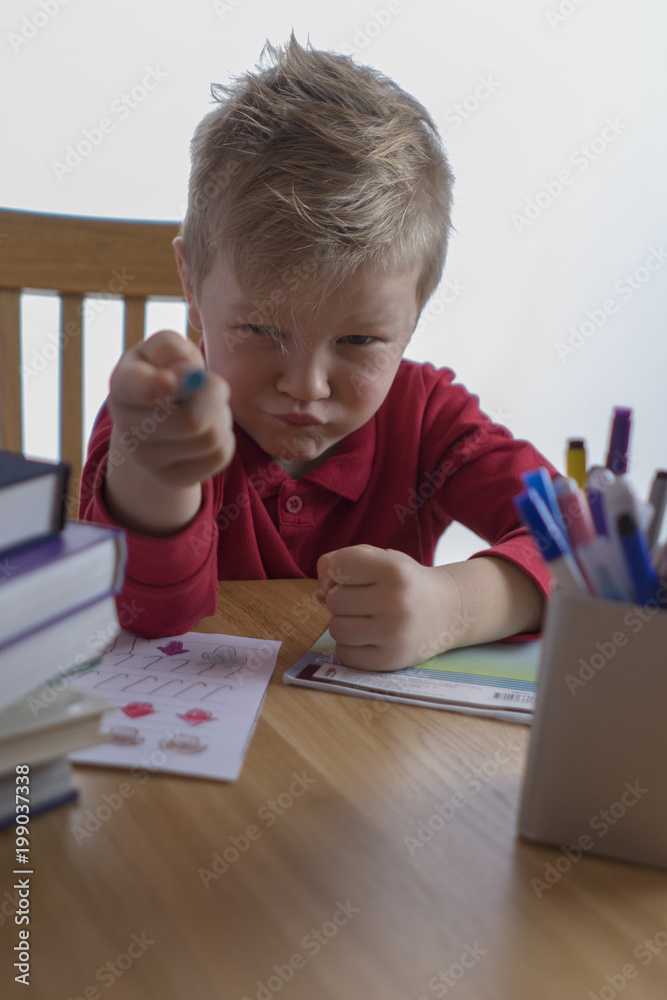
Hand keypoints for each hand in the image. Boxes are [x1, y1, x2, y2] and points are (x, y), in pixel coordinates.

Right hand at [108, 329, 234, 487]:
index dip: (155, 387)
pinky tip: (208, 428)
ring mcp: (148, 459)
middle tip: (213, 384)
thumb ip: (171, 350)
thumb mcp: (165, 351)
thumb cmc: (166, 372)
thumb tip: (185, 374)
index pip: (135, 388)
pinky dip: (225, 437)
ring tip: (207, 406)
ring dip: (221, 415)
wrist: (156, 417)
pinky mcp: (173, 478)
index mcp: (123, 385)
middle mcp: (128, 427)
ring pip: (211, 437)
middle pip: (191, 420)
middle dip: (214, 396)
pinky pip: (219, 456)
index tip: (172, 383)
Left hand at [315, 545, 460, 670]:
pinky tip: (369, 638)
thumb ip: (341, 561)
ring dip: (344, 623)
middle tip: (366, 600)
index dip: (339, 571)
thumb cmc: (405, 582)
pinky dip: (350, 646)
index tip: (356, 576)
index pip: (338, 565)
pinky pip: (344, 654)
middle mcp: (395, 601)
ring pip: (336, 628)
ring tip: (367, 619)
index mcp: (393, 569)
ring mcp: (394, 633)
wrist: (448, 611)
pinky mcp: (390, 660)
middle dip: (343, 599)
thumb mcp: (381, 558)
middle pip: (333, 600)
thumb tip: (319, 593)